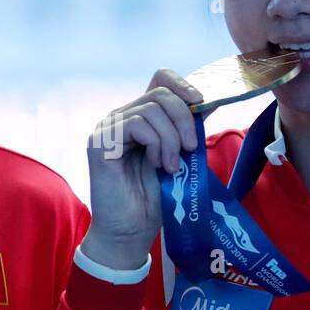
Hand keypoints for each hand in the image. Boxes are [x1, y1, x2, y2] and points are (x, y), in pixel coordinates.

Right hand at [79, 69, 202, 270]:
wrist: (132, 231)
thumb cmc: (154, 198)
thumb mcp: (179, 156)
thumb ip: (186, 129)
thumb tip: (209, 102)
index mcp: (139, 116)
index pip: (160, 78)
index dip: (183, 84)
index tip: (202, 103)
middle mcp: (121, 117)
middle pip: (160, 93)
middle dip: (184, 119)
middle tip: (191, 148)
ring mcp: (108, 127)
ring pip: (151, 108)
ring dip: (171, 138)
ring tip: (172, 165)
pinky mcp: (100, 141)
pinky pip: (137, 124)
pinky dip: (156, 143)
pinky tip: (158, 164)